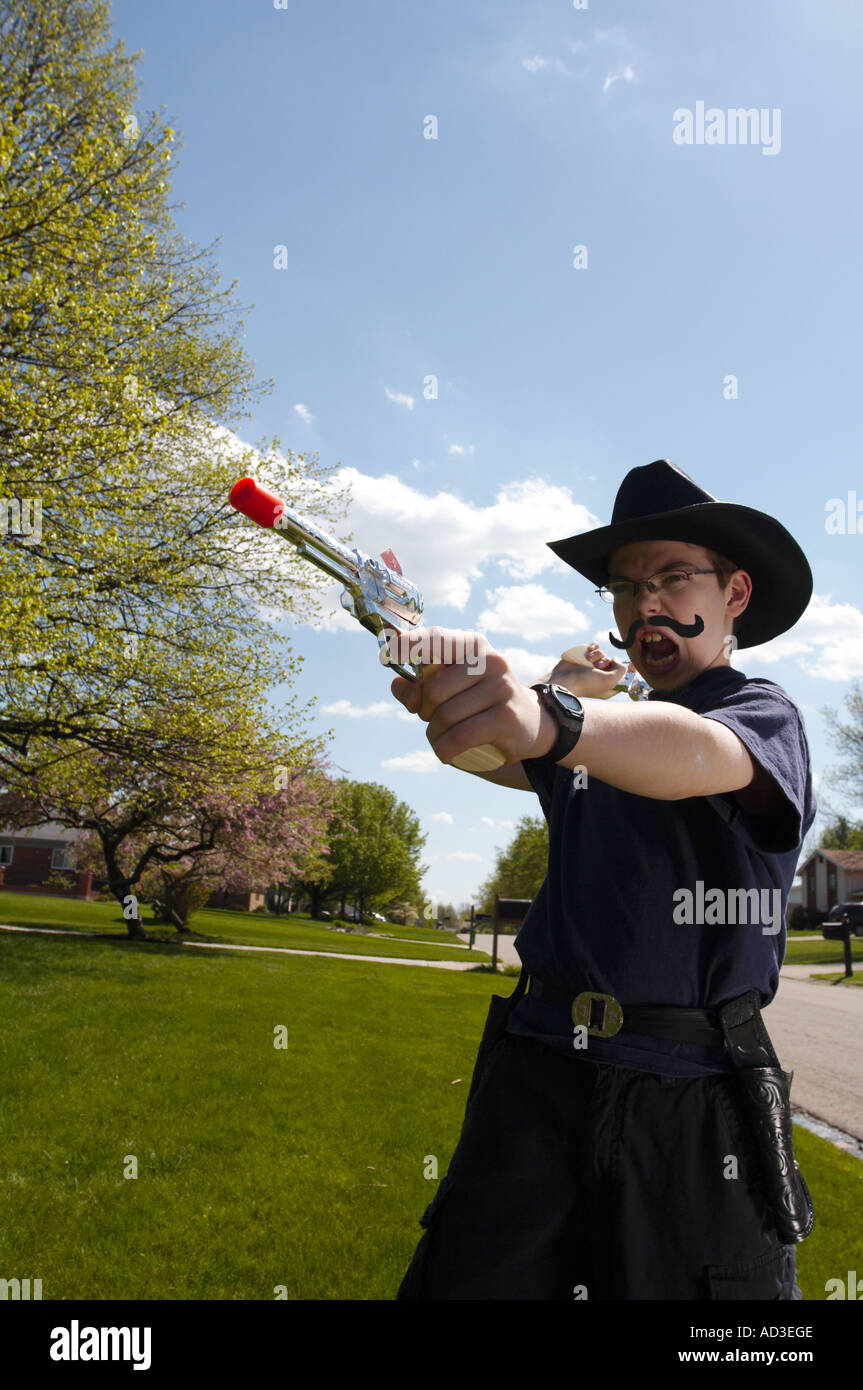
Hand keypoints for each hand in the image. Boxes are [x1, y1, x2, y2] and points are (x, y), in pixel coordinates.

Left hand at [389, 627, 557, 765]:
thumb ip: (421, 685)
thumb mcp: (454, 686)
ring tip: (441, 739)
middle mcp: (489, 660)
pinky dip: (444, 749)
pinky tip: (445, 753)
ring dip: (434, 735)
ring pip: (445, 716)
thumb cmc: (482, 701)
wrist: (531, 723)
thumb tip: (397, 684)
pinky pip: (459, 736)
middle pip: (433, 690)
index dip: (409, 645)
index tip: (387, 653)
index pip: (436, 638)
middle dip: (424, 711)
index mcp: (473, 645)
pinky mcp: (506, 717)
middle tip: (434, 720)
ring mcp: (501, 687)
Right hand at [546, 642, 630, 698]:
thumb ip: (621, 670)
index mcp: (609, 685)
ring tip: (588, 660)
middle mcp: (601, 675)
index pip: (622, 675)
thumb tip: (616, 660)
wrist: (563, 680)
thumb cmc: (586, 684)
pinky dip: (592, 647)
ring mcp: (591, 666)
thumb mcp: (610, 681)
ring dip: (597, 654)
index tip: (616, 663)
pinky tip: (588, 651)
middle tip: (598, 666)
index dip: (621, 668)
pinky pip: (593, 647)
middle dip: (605, 661)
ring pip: (602, 653)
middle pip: (612, 661)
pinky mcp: (583, 658)